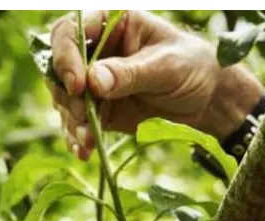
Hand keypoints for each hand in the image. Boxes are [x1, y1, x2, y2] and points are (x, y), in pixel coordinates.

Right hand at [47, 11, 263, 159]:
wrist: (206, 99)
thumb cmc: (192, 67)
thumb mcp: (166, 66)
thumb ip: (129, 73)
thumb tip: (93, 81)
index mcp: (111, 24)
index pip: (70, 31)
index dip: (65, 56)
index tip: (77, 85)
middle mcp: (95, 50)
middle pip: (58, 68)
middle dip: (67, 96)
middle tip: (84, 116)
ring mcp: (93, 80)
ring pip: (63, 99)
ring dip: (72, 121)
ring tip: (87, 140)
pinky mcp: (96, 108)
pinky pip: (75, 122)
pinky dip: (77, 137)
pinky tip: (85, 151)